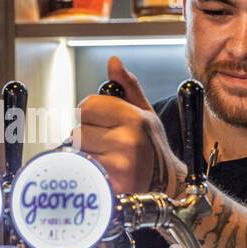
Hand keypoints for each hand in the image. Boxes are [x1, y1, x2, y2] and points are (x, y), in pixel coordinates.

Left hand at [76, 55, 183, 195]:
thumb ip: (127, 86)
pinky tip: (104, 171)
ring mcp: (119, 164)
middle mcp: (127, 140)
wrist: (168, 185)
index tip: (100, 122)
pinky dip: (89, 171)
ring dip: (86, 154)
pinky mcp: (111, 184)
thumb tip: (113, 62)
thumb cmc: (153, 147)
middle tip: (105, 144)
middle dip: (88, 135)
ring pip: (78, 151)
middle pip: (78, 130)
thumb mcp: (146, 113)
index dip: (90, 113)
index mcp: (134, 118)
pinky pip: (83, 169)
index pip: (87, 106)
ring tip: (106, 158)